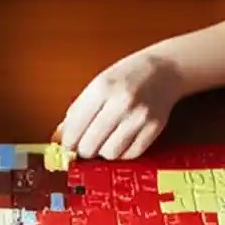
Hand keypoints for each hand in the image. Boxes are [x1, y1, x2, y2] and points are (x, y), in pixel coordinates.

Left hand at [56, 51, 185, 159]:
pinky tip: (122, 140)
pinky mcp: (154, 128)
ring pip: (110, 153)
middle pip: (90, 145)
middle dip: (84, 150)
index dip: (67, 143)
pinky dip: (122, 152)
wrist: (165, 70)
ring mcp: (139, 116)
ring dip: (104, 151)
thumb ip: (78, 111)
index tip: (67, 147)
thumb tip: (60, 138)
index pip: (75, 128)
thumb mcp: (98, 85)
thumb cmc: (127, 77)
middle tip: (86, 145)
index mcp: (101, 88)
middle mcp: (121, 102)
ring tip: (106, 140)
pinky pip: (130, 154)